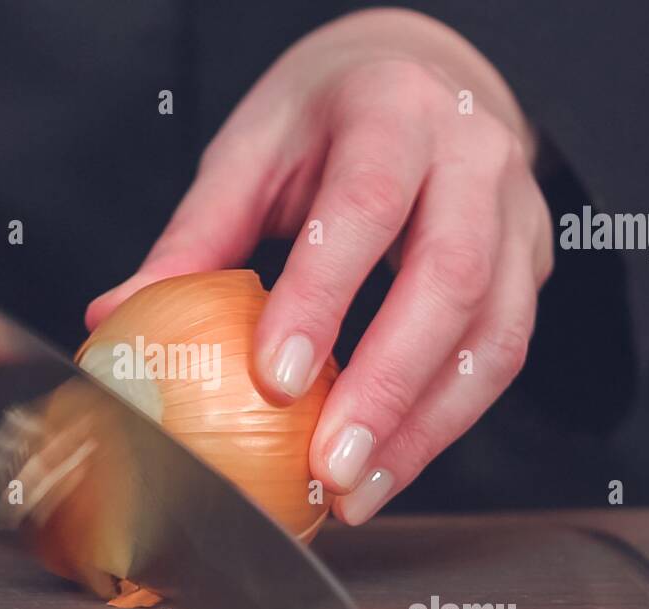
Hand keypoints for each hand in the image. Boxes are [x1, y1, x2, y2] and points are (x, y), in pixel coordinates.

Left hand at [87, 9, 552, 523]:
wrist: (422, 75)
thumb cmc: (329, 115)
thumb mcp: (253, 150)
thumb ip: (195, 236)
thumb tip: (115, 317)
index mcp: (392, 110)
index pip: (366, 204)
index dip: (324, 296)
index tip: (276, 379)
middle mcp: (473, 157)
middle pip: (450, 279)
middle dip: (389, 387)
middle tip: (329, 466)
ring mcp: (516, 213)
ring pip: (496, 334)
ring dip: (426, 429)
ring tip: (356, 492)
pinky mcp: (533, 263)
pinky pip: (504, 355)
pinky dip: (446, 423)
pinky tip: (391, 466)